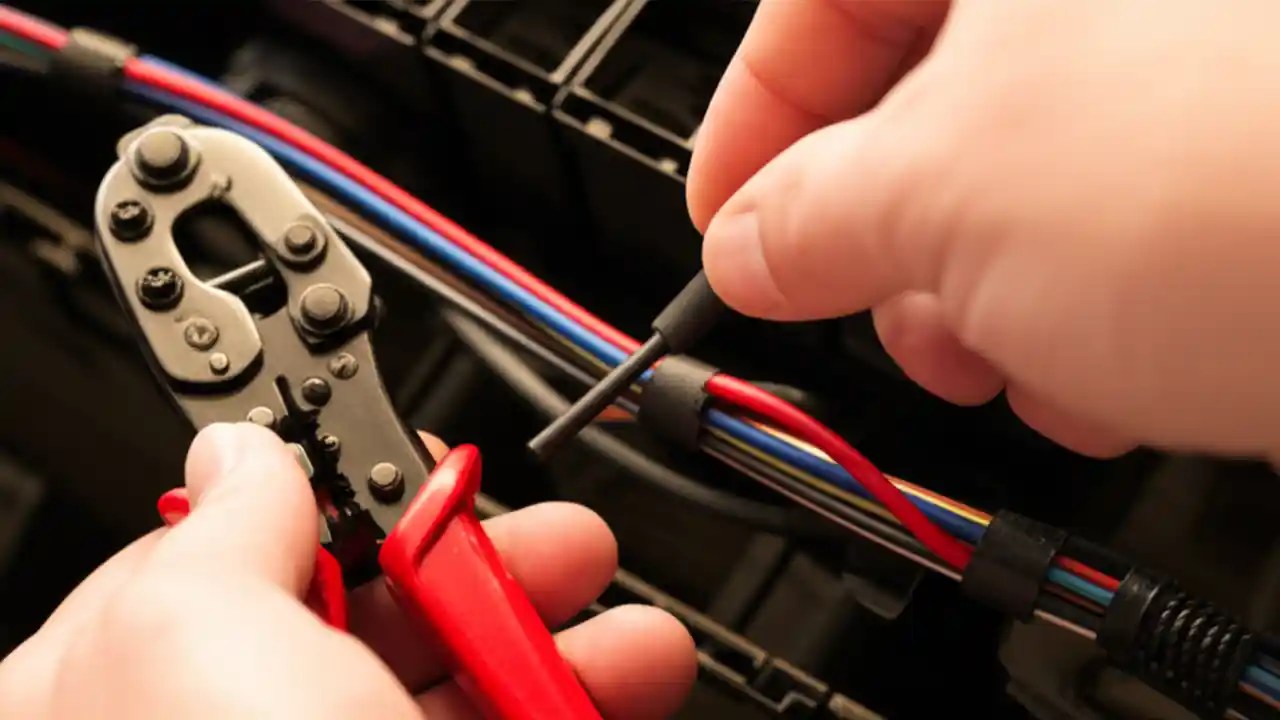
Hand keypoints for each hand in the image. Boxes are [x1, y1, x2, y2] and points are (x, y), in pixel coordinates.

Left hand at [0, 423, 695, 718]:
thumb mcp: (198, 659)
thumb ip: (218, 533)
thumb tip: (246, 455)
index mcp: (105, 712)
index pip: (205, 565)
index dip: (309, 500)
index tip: (389, 460)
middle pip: (346, 624)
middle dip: (462, 568)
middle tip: (537, 539)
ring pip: (442, 690)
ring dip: (547, 635)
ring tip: (622, 620)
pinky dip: (575, 701)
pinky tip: (629, 677)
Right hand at [690, 0, 1279, 460]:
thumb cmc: (1264, 176)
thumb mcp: (948, 194)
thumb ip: (811, 215)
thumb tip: (753, 247)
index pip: (814, 7)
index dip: (748, 130)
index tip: (727, 229)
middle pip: (922, 98)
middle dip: (882, 238)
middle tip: (869, 314)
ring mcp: (1192, 58)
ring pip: (1021, 173)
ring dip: (983, 295)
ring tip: (1006, 366)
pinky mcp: (1248, 150)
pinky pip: (1117, 212)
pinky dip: (1083, 303)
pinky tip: (1101, 371)